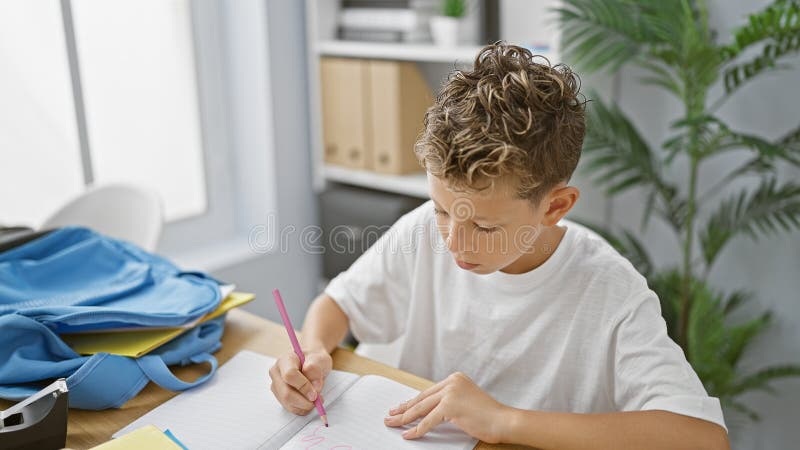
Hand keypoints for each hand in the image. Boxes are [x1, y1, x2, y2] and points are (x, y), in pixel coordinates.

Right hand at [268, 348, 331, 414]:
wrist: (312, 364)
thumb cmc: (315, 360)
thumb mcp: (320, 358)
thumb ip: (316, 369)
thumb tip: (314, 386)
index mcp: (285, 360)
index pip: (289, 375)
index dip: (303, 386)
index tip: (315, 393)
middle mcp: (276, 373)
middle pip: (286, 393)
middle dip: (304, 401)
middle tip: (318, 399)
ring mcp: (276, 386)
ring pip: (288, 403)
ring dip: (305, 405)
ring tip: (317, 399)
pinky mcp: (279, 396)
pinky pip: (290, 408)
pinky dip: (303, 409)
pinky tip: (310, 402)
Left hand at [383, 372, 512, 442]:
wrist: (503, 420)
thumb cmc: (488, 415)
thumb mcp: (465, 402)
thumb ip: (448, 402)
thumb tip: (426, 411)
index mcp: (455, 378)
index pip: (428, 392)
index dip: (413, 402)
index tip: (400, 407)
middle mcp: (452, 382)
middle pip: (422, 398)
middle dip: (404, 409)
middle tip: (391, 415)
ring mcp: (451, 392)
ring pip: (421, 408)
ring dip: (404, 418)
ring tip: (392, 423)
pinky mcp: (450, 406)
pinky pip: (428, 420)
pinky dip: (417, 429)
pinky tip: (408, 434)